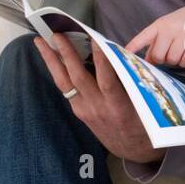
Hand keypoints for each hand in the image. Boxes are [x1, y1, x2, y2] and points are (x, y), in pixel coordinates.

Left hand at [34, 33, 166, 166]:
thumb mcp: (144, 103)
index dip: (101, 60)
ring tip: (40, 42)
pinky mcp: (78, 112)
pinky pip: (66, 89)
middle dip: (66, 54)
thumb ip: (131, 81)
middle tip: (56, 33)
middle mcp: (98, 108)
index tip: (95, 38)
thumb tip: (117, 54)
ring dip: (51, 61)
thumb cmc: (143, 122)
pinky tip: (52, 59)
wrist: (132, 149)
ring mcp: (85, 111)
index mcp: (118, 107)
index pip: (107, 80)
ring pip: (64, 83)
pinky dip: (58, 72)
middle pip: (77, 78)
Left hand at [124, 8, 184, 66]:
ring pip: (171, 60)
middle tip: (170, 50)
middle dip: (162, 59)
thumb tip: (147, 60)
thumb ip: (156, 41)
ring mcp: (183, 35)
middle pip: (157, 56)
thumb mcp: (168, 26)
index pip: (142, 38)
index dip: (132, 47)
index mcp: (160, 24)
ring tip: (181, 49)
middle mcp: (169, 28)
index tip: (123, 54)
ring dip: (176, 60)